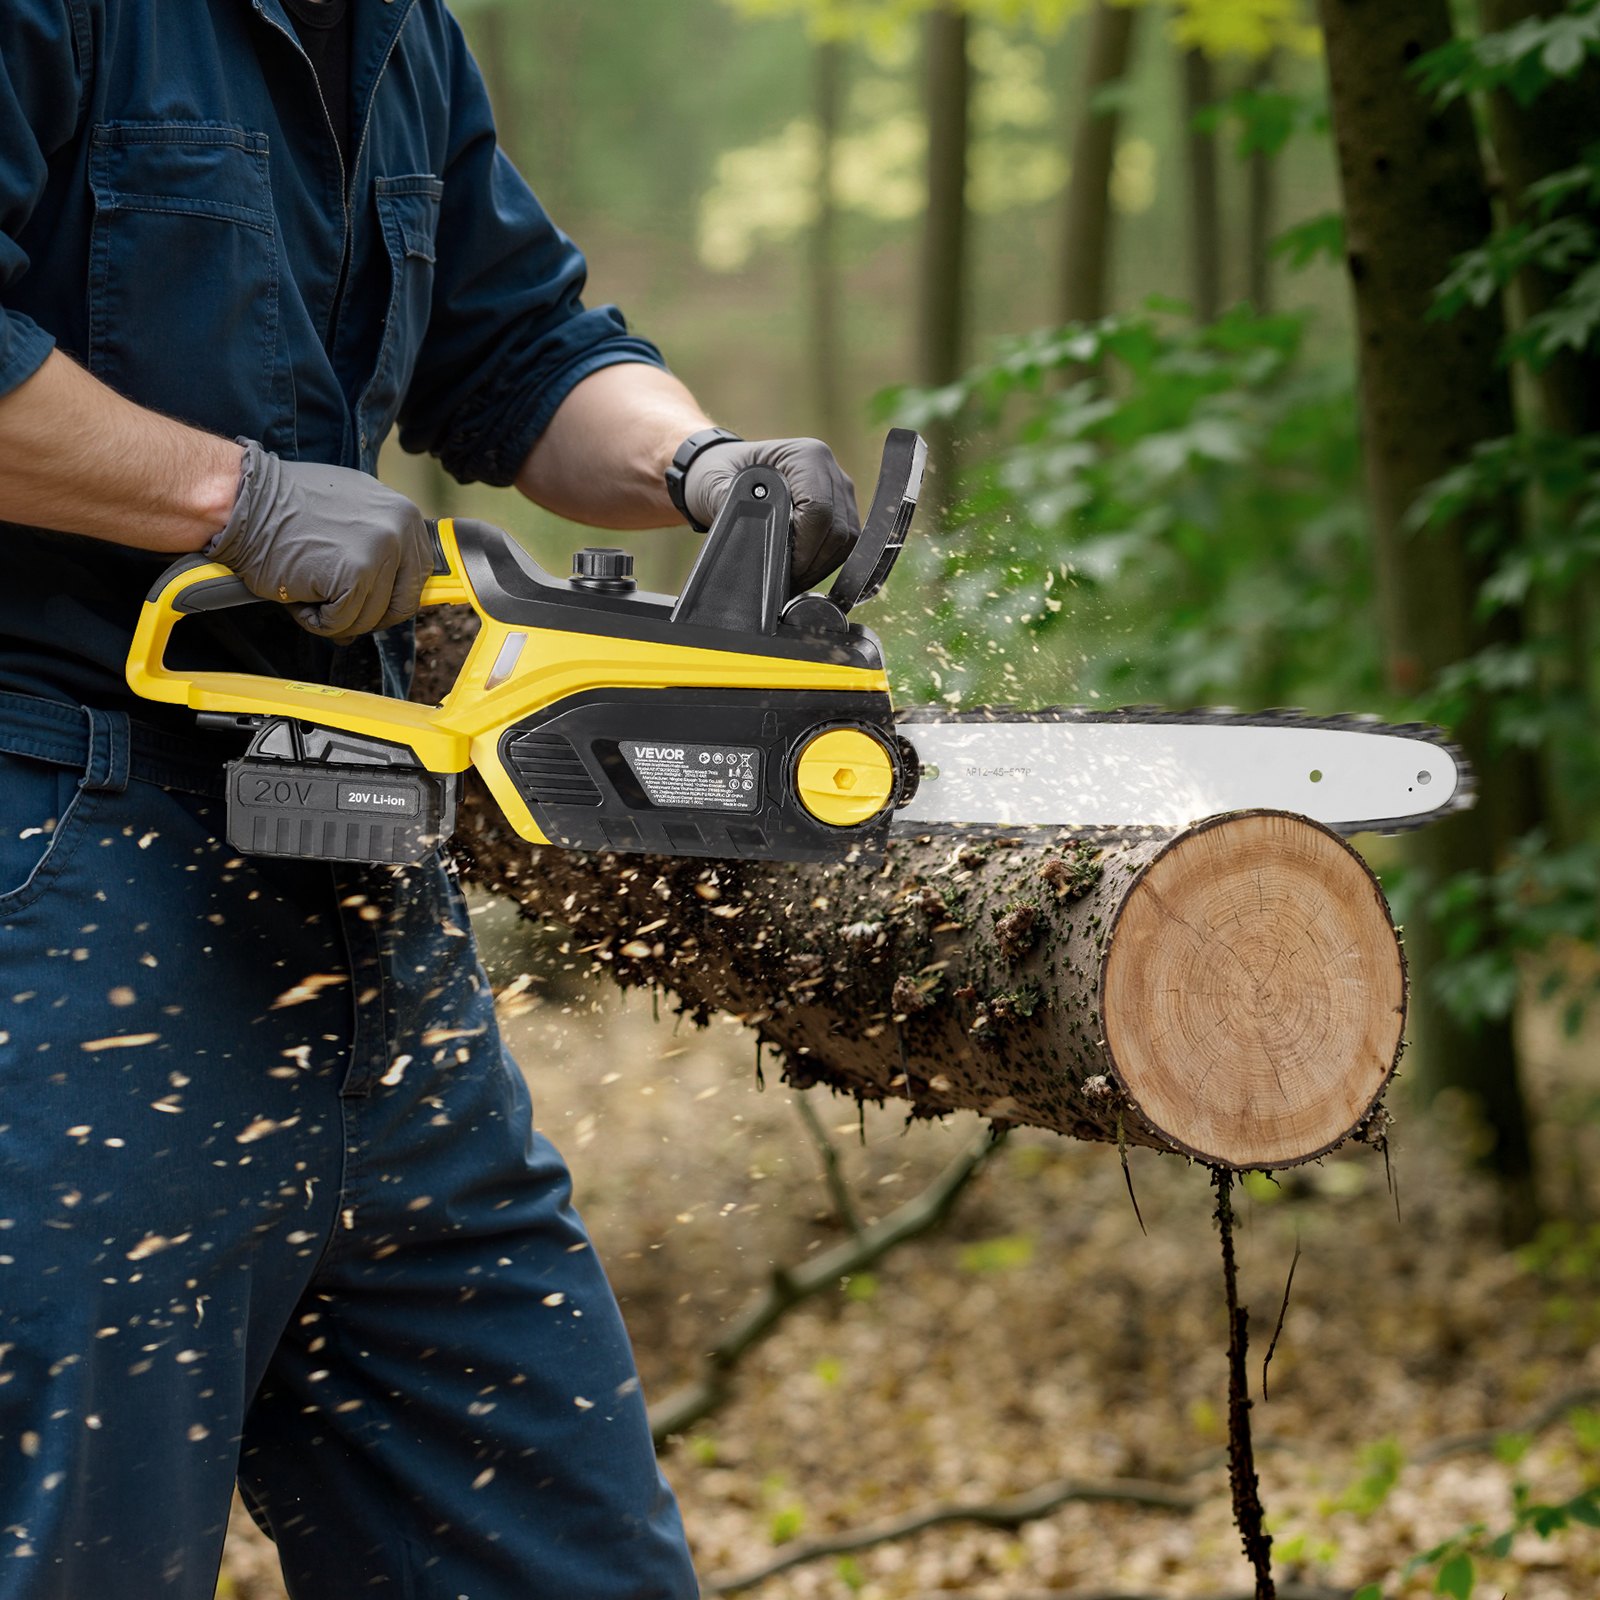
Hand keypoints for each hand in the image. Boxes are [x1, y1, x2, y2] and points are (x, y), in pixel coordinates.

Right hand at [208, 441, 432, 641]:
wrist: (244, 501)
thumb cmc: (285, 507)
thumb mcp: (351, 509)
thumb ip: (377, 543)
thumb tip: (389, 589)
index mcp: (404, 514)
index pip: (418, 575)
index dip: (391, 597)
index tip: (369, 604)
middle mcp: (400, 530)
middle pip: (403, 602)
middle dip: (370, 617)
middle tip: (340, 613)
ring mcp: (380, 552)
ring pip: (371, 617)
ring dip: (337, 618)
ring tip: (308, 592)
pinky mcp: (355, 576)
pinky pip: (343, 622)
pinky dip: (317, 621)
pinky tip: (299, 597)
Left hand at [683, 436, 858, 590]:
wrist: (724, 470)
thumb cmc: (718, 474)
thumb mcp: (716, 488)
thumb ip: (736, 512)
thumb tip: (761, 540)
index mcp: (805, 456)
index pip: (819, 511)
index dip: (804, 548)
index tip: (784, 569)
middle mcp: (829, 468)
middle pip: (838, 529)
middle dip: (813, 563)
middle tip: (787, 581)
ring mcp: (839, 487)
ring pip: (847, 539)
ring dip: (821, 566)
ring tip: (794, 578)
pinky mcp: (841, 507)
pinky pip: (845, 542)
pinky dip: (826, 562)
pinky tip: (802, 570)